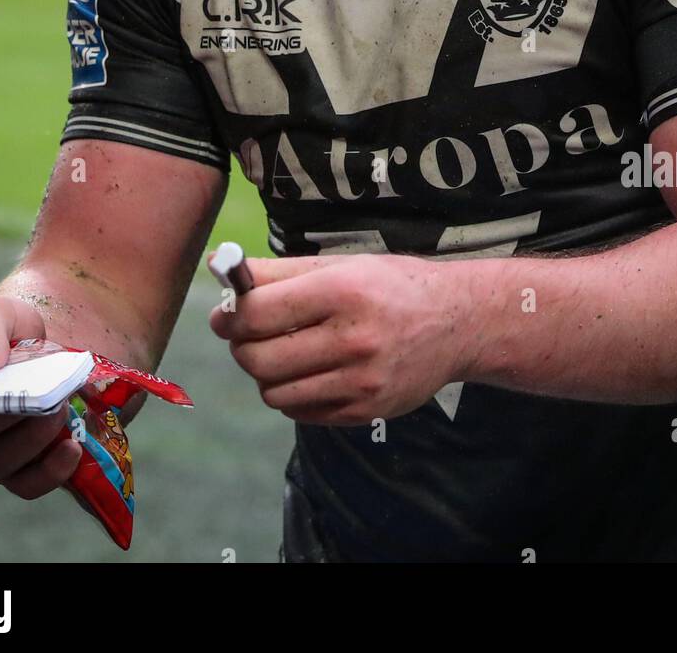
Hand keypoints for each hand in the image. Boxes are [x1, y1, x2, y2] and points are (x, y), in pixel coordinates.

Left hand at [208, 253, 471, 425]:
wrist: (457, 323)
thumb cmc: (389, 286)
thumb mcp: (340, 265)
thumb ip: (278, 272)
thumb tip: (219, 266)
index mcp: (342, 291)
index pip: (258, 313)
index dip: (229, 315)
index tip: (225, 313)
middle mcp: (353, 338)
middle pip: (259, 358)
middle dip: (241, 346)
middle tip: (248, 334)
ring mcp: (361, 380)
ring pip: (274, 392)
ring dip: (265, 373)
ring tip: (281, 352)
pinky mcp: (366, 410)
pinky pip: (300, 412)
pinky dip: (290, 394)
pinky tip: (307, 372)